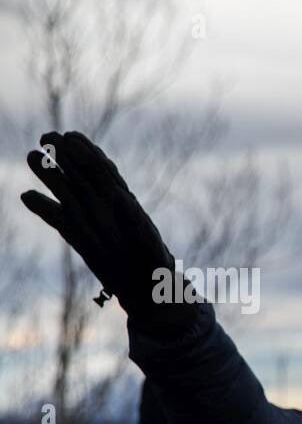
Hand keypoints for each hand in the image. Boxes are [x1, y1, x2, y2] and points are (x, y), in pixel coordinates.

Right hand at [20, 130, 195, 325]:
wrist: (147, 286)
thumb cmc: (153, 263)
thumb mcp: (146, 240)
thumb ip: (133, 219)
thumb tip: (119, 197)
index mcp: (121, 199)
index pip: (102, 169)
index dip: (88, 152)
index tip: (71, 138)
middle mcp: (102, 204)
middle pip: (80, 172)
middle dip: (64, 153)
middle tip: (46, 137)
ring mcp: (87, 217)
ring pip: (64, 190)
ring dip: (48, 173)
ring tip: (31, 156)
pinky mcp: (75, 234)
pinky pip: (55, 217)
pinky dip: (42, 207)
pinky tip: (27, 196)